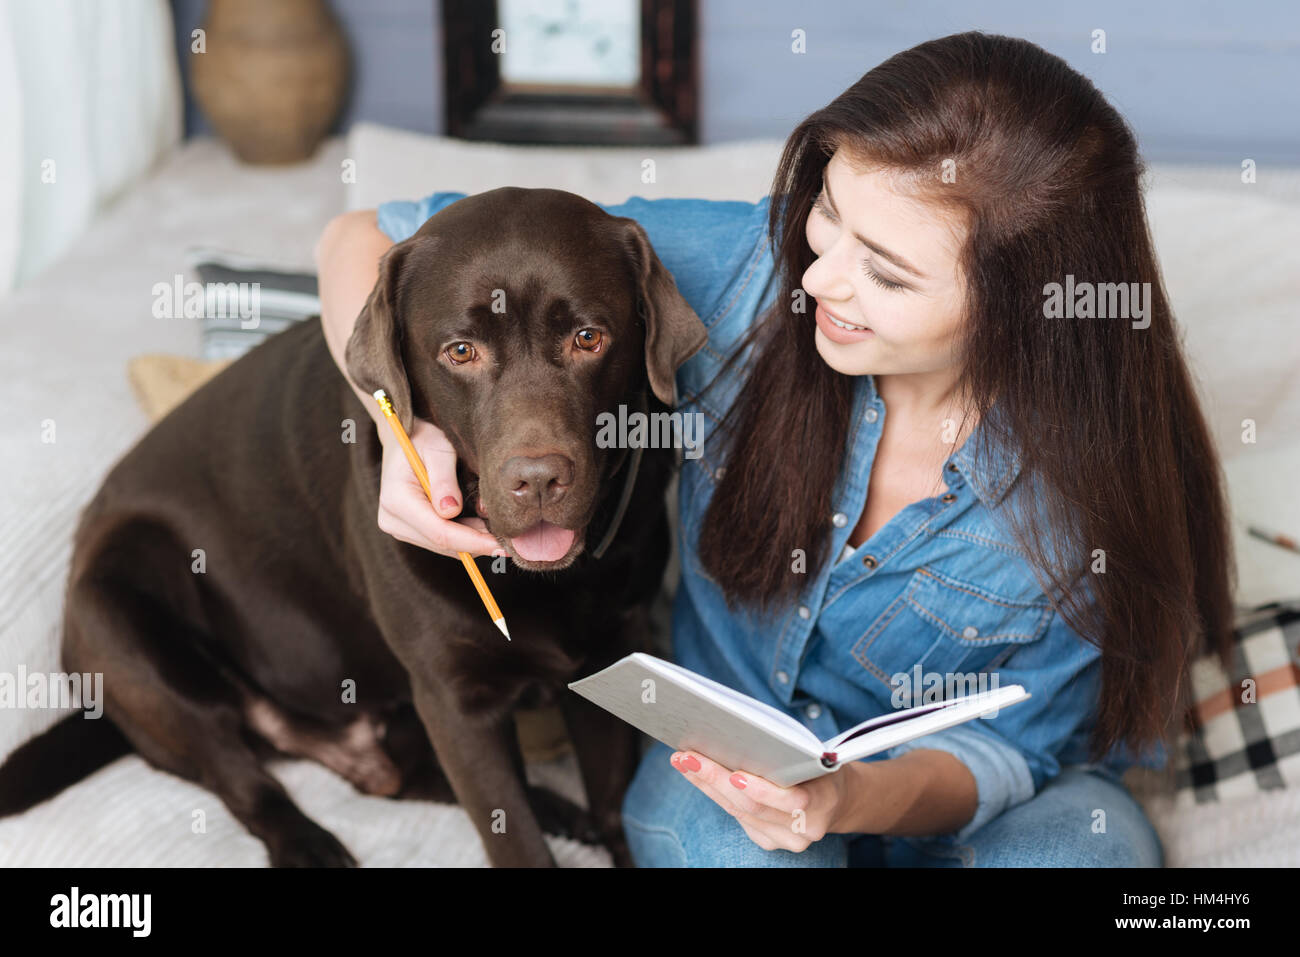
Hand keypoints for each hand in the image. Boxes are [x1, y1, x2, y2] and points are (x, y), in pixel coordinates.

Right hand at [376, 417, 503, 558]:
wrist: (402, 440)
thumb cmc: (423, 439)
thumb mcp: (438, 449)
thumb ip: (444, 479)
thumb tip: (451, 511)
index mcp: (397, 501)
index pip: (440, 533)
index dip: (473, 542)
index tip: (501, 545)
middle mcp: (392, 519)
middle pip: (442, 544)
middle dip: (476, 543)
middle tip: (507, 539)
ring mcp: (398, 527)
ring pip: (442, 546)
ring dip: (471, 541)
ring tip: (495, 528)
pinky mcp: (407, 530)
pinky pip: (439, 541)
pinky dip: (461, 537)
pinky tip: (479, 526)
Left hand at [670, 750, 863, 851]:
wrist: (837, 801)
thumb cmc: (821, 766)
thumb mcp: (815, 754)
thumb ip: (788, 752)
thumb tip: (739, 733)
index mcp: (824, 802)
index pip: (792, 801)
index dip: (762, 790)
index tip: (735, 774)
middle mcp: (805, 828)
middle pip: (753, 806)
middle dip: (717, 779)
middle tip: (689, 757)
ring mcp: (785, 840)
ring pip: (738, 812)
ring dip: (706, 785)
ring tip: (683, 761)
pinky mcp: (768, 842)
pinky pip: (736, 817)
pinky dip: (714, 793)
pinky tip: (696, 775)